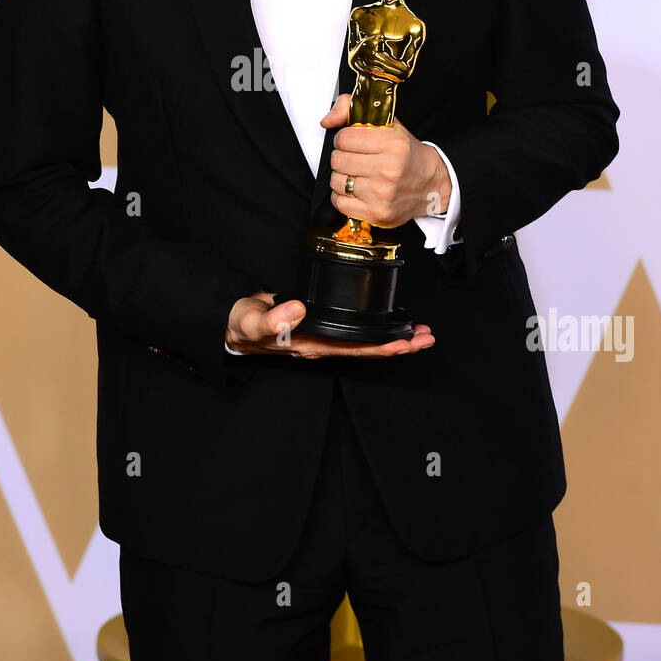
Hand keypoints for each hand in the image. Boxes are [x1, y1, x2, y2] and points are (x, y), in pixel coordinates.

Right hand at [225, 292, 434, 359]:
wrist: (233, 327)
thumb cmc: (243, 326)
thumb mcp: (252, 322)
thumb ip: (272, 319)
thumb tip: (297, 310)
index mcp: (311, 345)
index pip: (354, 350)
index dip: (381, 347)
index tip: (405, 342)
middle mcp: (322, 345)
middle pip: (368, 350)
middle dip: (399, 345)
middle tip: (426, 337)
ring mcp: (323, 338)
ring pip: (366, 343)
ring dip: (393, 339)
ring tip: (419, 333)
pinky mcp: (322, 327)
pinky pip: (356, 333)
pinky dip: (377, 331)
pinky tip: (389, 324)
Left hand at [321, 94, 451, 227]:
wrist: (431, 184)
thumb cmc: (406, 154)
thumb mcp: (387, 123)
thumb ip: (351, 109)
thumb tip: (326, 121)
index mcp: (392, 144)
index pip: (343, 138)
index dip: (344, 139)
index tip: (353, 142)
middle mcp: (388, 169)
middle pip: (337, 160)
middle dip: (342, 157)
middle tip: (355, 158)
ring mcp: (382, 194)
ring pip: (336, 182)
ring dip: (342, 177)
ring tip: (357, 174)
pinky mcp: (376, 213)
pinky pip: (340, 203)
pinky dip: (343, 197)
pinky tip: (356, 191)